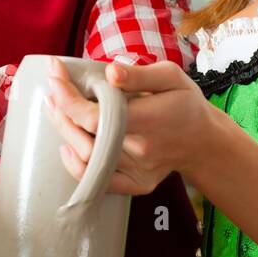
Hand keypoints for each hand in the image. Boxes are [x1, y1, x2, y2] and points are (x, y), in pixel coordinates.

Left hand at [43, 56, 222, 195]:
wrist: (205, 141)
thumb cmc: (186, 104)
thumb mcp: (171, 77)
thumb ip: (139, 75)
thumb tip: (110, 73)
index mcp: (147, 120)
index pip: (95, 116)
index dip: (68, 98)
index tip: (55, 74)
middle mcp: (140, 149)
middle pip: (86, 139)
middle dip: (61, 113)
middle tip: (52, 90)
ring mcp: (137, 170)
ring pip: (88, 160)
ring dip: (65, 135)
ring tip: (55, 110)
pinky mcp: (136, 183)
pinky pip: (100, 183)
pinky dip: (78, 168)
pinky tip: (67, 147)